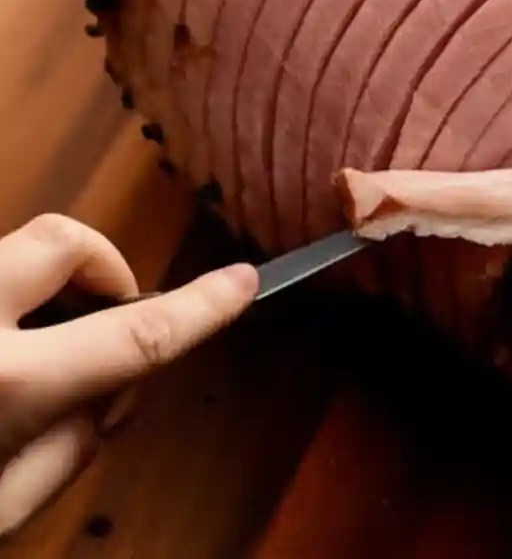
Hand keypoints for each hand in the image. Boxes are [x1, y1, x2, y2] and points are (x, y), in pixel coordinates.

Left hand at [0, 215, 256, 535]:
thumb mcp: (3, 514)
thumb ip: (65, 451)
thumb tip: (100, 397)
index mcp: (9, 382)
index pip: (136, 334)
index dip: (200, 307)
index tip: (243, 281)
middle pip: (62, 241)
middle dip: (100, 268)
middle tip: (99, 322)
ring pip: (9, 251)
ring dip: (37, 294)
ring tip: (27, 356)